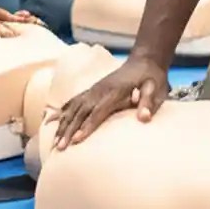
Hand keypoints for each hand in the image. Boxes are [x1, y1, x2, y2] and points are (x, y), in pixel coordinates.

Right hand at [48, 56, 168, 149]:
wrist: (145, 61)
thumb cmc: (151, 78)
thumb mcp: (156, 88)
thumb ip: (149, 103)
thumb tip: (144, 118)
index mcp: (115, 91)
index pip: (98, 111)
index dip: (87, 126)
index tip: (76, 140)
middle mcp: (100, 90)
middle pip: (80, 111)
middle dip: (69, 129)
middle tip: (59, 147)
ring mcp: (94, 89)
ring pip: (73, 107)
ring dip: (63, 124)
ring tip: (54, 142)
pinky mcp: (93, 90)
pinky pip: (74, 101)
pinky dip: (63, 112)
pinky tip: (53, 121)